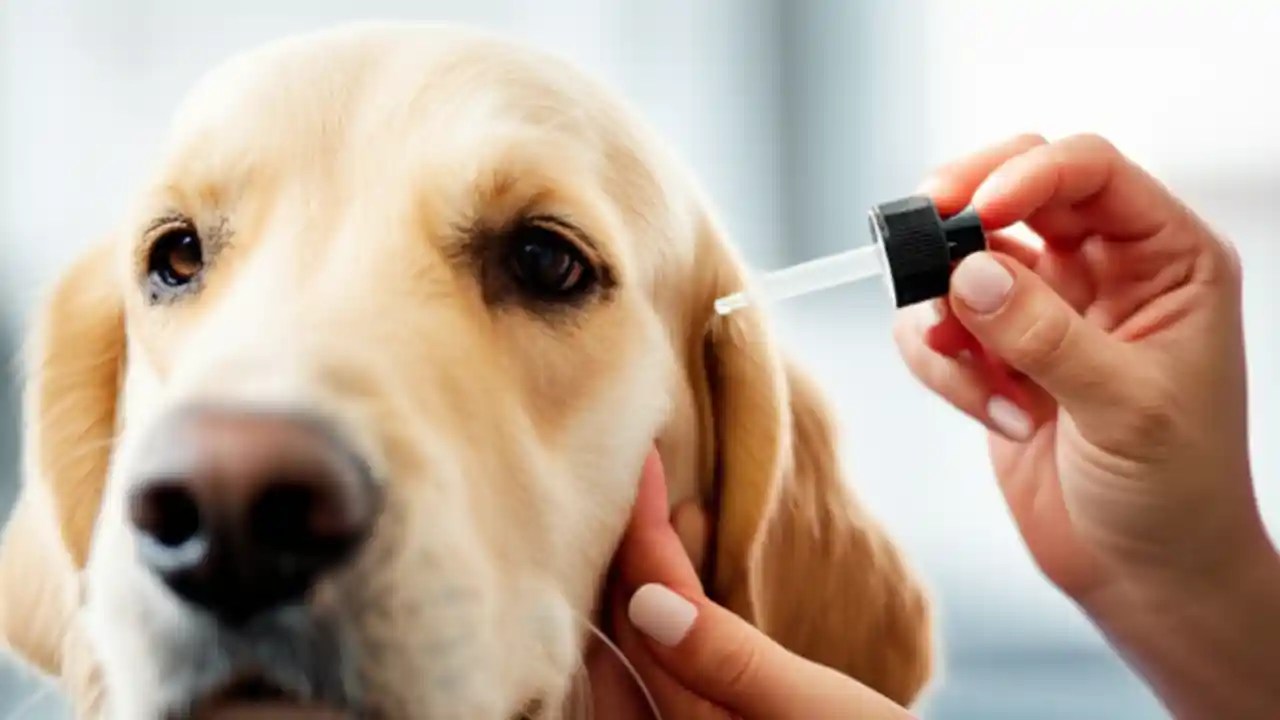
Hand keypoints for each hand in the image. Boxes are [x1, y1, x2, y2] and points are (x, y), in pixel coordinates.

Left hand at [586, 451, 913, 719]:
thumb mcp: (813, 710)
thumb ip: (727, 659)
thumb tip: (647, 599)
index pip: (644, 620)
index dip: (641, 536)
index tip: (645, 461)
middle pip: (628, 638)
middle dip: (632, 556)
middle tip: (646, 482)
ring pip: (645, 655)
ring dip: (649, 582)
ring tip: (665, 517)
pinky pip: (672, 676)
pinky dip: (673, 621)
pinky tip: (688, 585)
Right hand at [895, 133, 1279, 717]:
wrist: (1145, 575)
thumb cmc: (1176, 491)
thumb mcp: (1124, 408)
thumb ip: (1045, 335)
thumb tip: (967, 272)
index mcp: (1165, 259)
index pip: (1090, 171)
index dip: (1029, 174)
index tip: (977, 212)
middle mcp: (1103, 271)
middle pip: (1014, 192)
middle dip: (962, 213)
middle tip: (917, 236)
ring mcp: (1045, 312)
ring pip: (963, 260)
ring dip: (947, 310)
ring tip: (978, 377)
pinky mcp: (998, 356)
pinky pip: (939, 328)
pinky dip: (941, 364)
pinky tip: (991, 412)